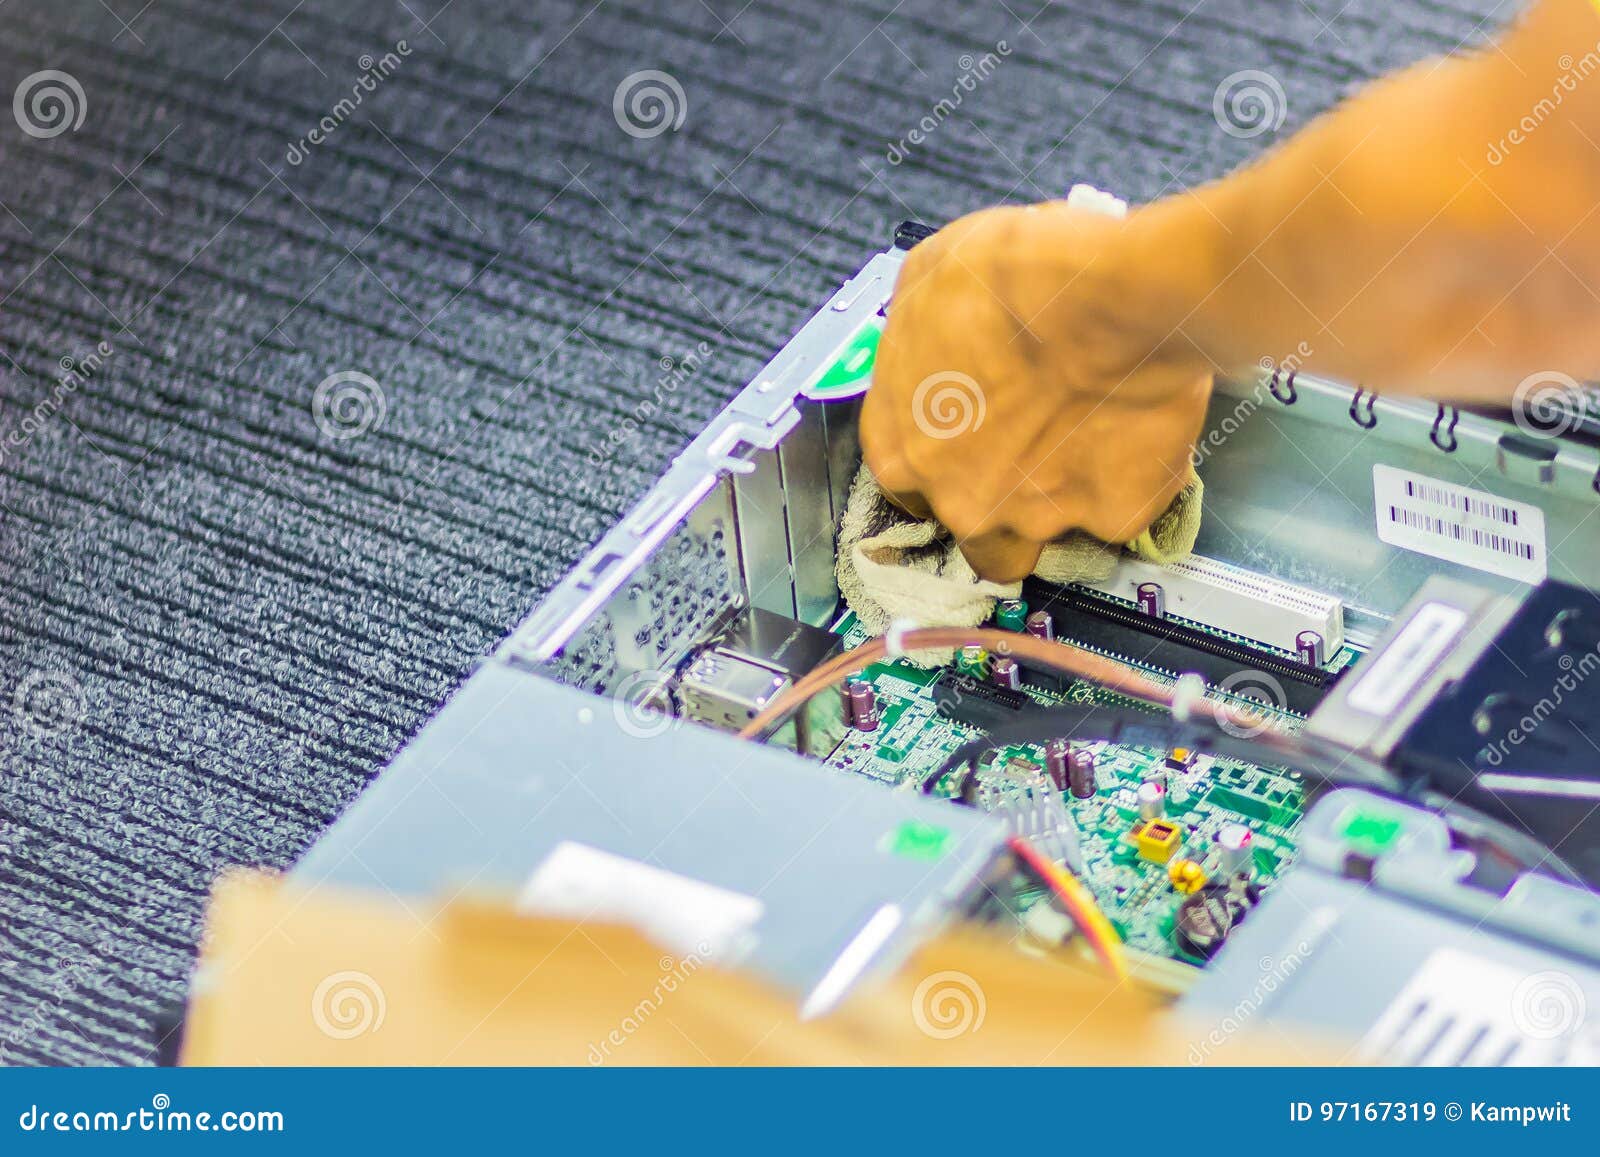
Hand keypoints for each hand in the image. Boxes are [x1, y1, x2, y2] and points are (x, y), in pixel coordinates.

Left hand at [861, 201, 1213, 581]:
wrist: (1107, 294)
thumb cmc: (1011, 277)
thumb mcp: (926, 280)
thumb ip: (922, 339)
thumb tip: (936, 337)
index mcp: (900, 448)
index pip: (904, 483)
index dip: (940, 459)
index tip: (967, 437)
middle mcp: (958, 498)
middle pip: (967, 527)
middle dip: (994, 497)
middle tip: (1029, 446)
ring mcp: (1036, 517)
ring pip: (1037, 543)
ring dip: (1053, 510)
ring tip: (1083, 451)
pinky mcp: (1112, 515)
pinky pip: (1121, 512)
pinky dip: (1131, 483)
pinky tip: (1139, 433)